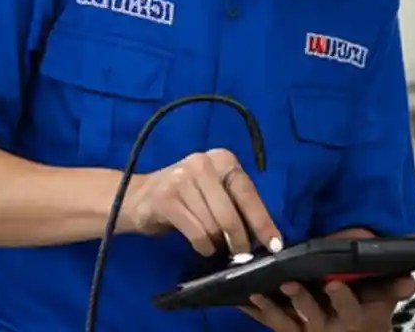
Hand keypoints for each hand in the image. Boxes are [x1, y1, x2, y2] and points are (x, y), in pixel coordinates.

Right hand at [121, 148, 281, 255]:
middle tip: (241, 255)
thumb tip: (265, 235)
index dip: (262, 221)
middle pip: (231, 212)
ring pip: (213, 226)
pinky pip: (196, 233)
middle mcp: (202, 163)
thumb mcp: (215, 192)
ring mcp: (181, 179)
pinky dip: (203, 246)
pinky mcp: (166, 198)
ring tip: (215, 245)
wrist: (140, 196)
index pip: (247, 192)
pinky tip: (202, 246)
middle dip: (240, 240)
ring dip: (218, 244)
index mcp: (222, 158)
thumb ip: (237, 205)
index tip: (274, 244)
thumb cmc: (186, 197)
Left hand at [240, 276, 414, 331]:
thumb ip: (392, 291)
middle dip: (302, 300)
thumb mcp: (383, 310)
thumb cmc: (368, 325)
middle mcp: (329, 329)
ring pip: (287, 323)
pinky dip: (255, 311)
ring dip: (271, 308)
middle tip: (289, 283)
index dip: (342, 298)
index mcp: (356, 320)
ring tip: (256, 293)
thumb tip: (410, 279)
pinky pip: (270, 323)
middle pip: (314, 315)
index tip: (334, 284)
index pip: (350, 309)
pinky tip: (240, 299)